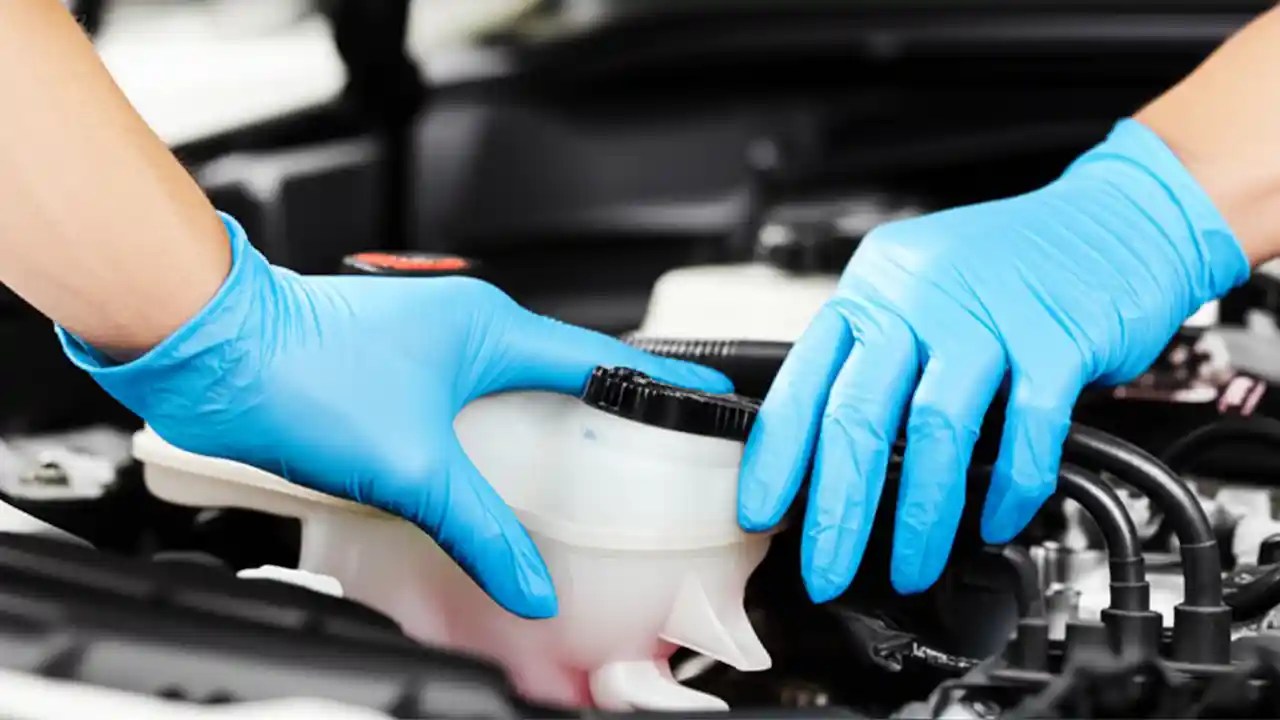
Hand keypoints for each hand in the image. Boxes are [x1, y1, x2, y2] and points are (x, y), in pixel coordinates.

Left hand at [58, 214, 730, 618]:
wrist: (209, 351)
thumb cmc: (298, 372)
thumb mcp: (411, 467)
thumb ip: (479, 530)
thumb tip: (530, 581)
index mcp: (489, 329)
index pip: (597, 357)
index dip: (654, 385)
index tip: (697, 402)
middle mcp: (464, 328)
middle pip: (556, 380)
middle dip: (595, 423)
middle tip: (632, 471)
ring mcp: (427, 346)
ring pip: (506, 396)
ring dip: (534, 438)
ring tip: (565, 490)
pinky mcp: (392, 370)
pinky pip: (463, 407)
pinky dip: (484, 444)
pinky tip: (483, 485)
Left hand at [737, 119, 1250, 600]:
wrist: (1119, 221)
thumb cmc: (1012, 269)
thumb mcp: (921, 293)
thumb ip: (880, 359)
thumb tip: (833, 455)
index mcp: (874, 289)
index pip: (803, 380)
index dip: (776, 456)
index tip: (760, 512)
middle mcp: (919, 295)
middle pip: (858, 414)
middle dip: (837, 509)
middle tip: (825, 568)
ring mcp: (989, 312)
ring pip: (935, 427)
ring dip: (920, 514)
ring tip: (912, 565)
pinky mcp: (1057, 335)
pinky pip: (1028, 426)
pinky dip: (1012, 484)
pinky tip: (997, 519)